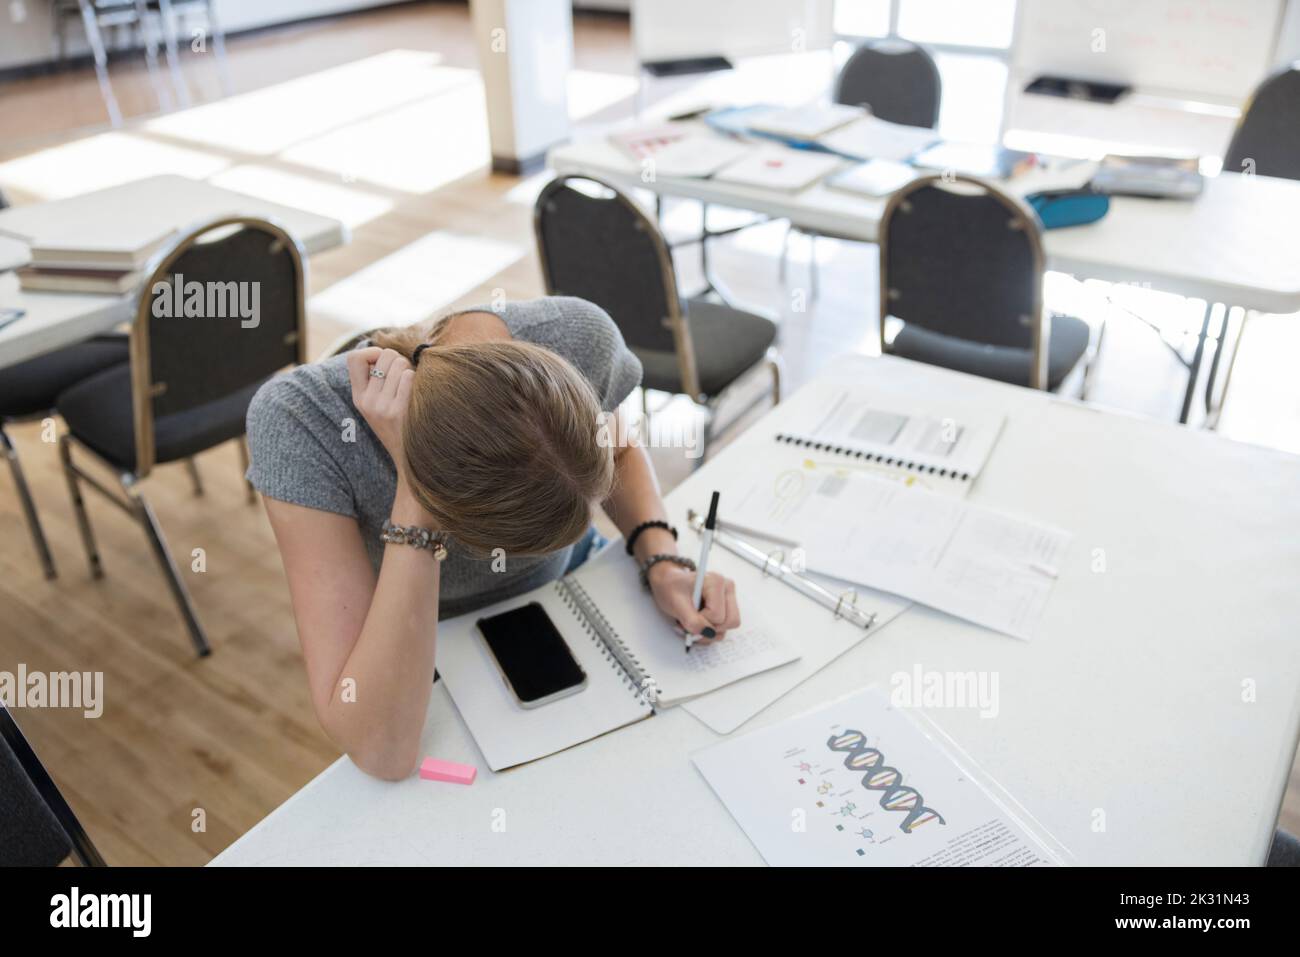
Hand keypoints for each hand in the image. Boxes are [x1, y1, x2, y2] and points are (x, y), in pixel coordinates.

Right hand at [346, 347, 413, 467]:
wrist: (411, 459)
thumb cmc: (400, 426)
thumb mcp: (377, 406)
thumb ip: (375, 381)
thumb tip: (383, 352)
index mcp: (358, 398)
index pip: (353, 358)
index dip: (371, 352)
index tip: (382, 363)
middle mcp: (367, 401)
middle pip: (384, 355)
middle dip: (398, 359)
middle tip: (404, 375)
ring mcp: (382, 407)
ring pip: (399, 364)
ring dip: (410, 369)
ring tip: (411, 386)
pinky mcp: (398, 412)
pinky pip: (409, 377)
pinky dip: (417, 379)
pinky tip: (417, 392)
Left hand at [647, 562, 739, 646]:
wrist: (669, 584)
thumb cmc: (671, 588)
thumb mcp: (676, 604)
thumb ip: (692, 620)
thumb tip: (709, 633)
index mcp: (716, 581)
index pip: (716, 615)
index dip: (699, 621)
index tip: (686, 614)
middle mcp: (727, 587)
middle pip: (729, 622)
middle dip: (708, 629)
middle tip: (689, 623)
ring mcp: (729, 597)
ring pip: (729, 626)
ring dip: (709, 632)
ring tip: (692, 623)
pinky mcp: (727, 606)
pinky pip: (725, 627)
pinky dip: (710, 631)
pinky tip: (698, 623)